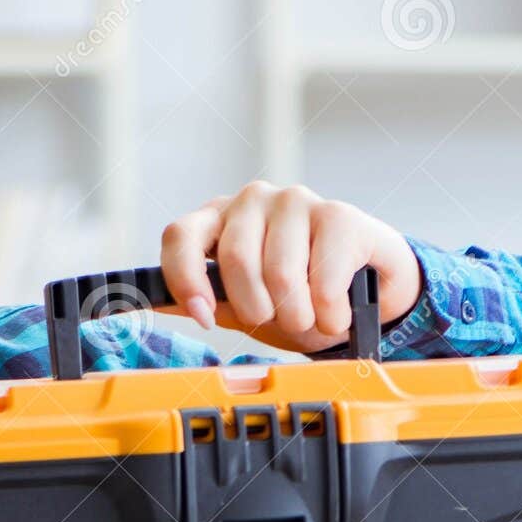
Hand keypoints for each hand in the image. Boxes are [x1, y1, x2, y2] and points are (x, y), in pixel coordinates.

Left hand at [157, 181, 425, 355]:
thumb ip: (203, 300)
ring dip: (297, 315)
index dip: (184, 279)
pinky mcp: (340, 214)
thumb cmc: (297, 295)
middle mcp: (252, 201)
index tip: (204, 317)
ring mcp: (296, 201)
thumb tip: (153, 302)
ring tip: (309, 319)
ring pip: (280, 272)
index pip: (180, 236)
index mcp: (218, 220)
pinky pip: (323, 277)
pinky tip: (336, 313)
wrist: (367, 291)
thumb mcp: (240, 306)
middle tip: (275, 320)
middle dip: (256, 308)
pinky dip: (330, 313)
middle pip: (234, 259)